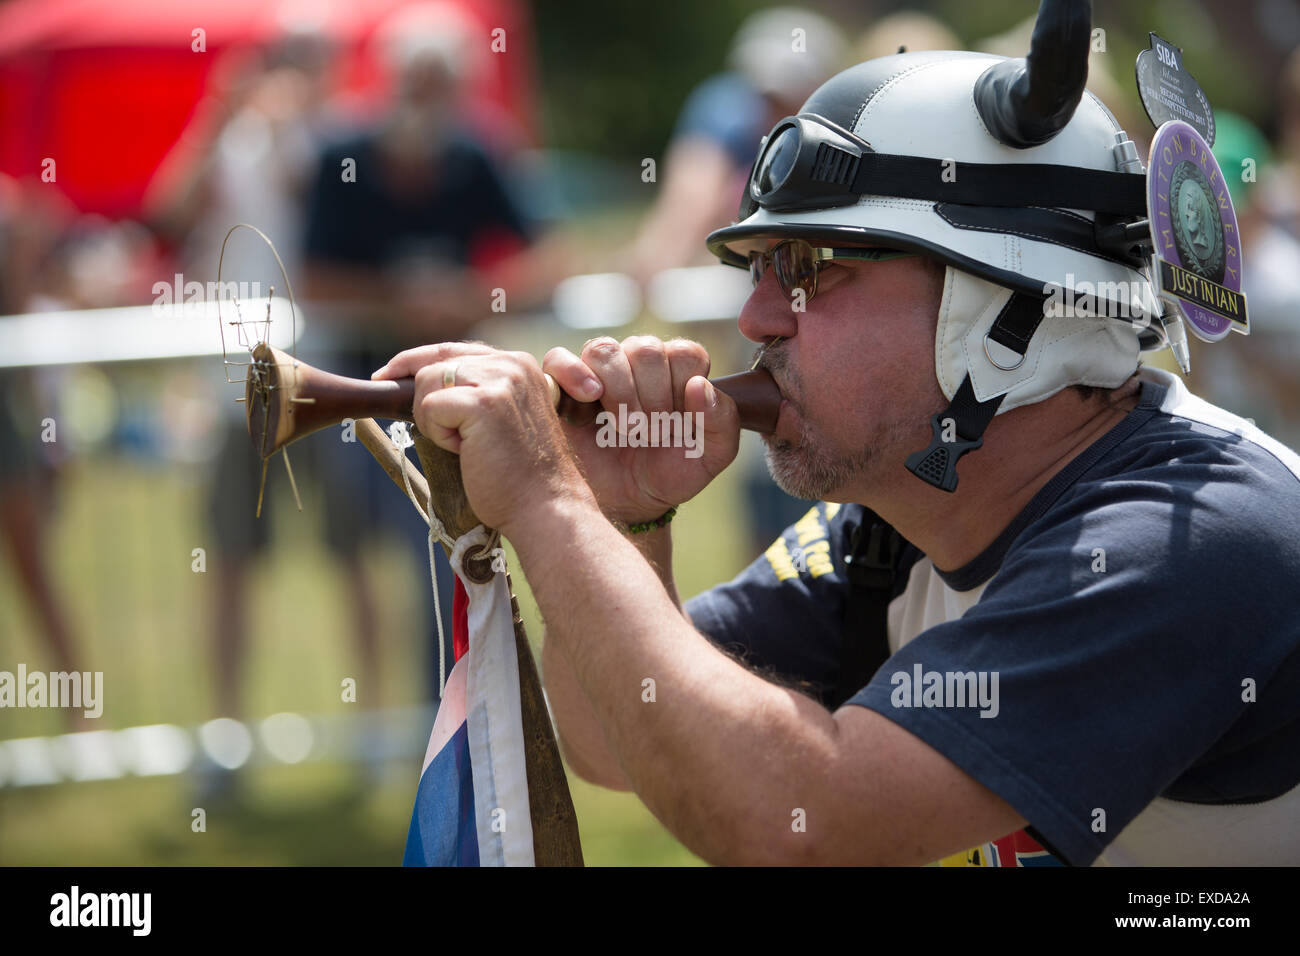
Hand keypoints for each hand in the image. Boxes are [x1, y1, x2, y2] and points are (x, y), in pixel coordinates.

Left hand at [372, 343, 594, 535]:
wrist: (544, 506)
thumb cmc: (519, 474)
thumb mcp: (500, 418)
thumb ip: (476, 390)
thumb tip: (418, 376)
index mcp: (519, 363)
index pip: (452, 349)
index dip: (414, 361)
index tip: (386, 374)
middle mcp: (512, 363)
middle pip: (434, 363)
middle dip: (426, 402)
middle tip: (447, 437)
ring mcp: (499, 380)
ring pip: (427, 383)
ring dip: (434, 422)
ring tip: (467, 447)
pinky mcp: (482, 403)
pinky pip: (429, 407)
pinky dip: (438, 435)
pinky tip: (467, 451)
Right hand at [542, 336, 739, 523]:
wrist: (626, 503)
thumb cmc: (669, 472)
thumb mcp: (711, 457)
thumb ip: (722, 421)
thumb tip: (700, 386)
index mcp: (677, 369)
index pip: (686, 353)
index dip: (684, 389)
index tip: (678, 423)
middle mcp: (637, 361)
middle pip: (646, 349)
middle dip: (653, 398)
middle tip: (649, 434)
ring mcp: (597, 370)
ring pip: (606, 351)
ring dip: (620, 393)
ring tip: (624, 429)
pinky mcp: (561, 385)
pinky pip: (559, 359)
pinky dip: (574, 373)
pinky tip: (591, 398)